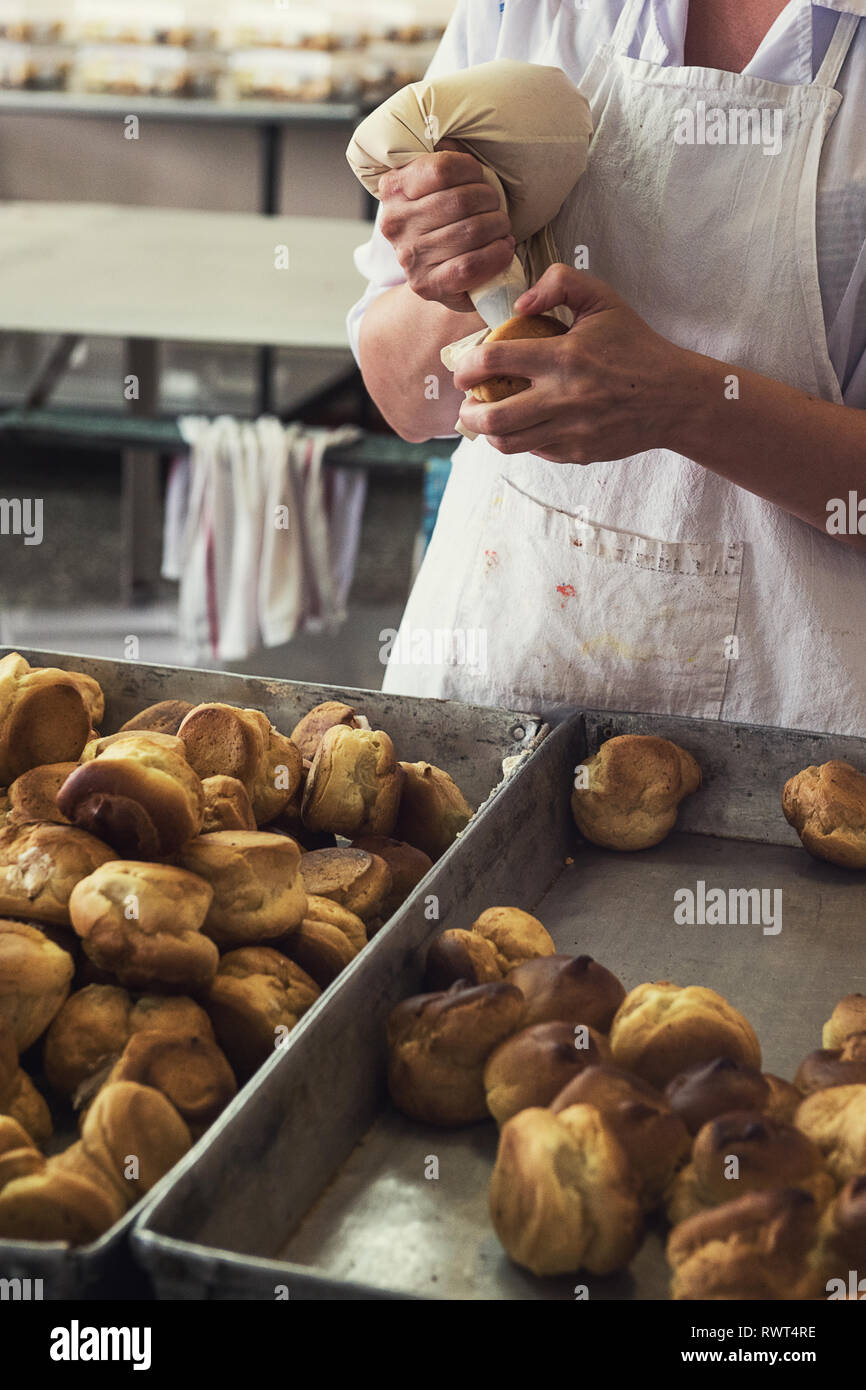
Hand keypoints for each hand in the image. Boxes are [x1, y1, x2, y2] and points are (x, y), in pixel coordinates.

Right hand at [378, 139, 515, 311]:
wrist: (441, 274)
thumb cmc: (447, 218)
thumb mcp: (439, 180)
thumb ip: (444, 153)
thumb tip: (453, 128)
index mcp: (393, 188)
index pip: (441, 168)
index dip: (471, 170)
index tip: (480, 179)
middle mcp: (394, 223)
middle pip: (460, 200)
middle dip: (490, 202)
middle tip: (496, 207)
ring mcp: (409, 258)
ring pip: (470, 231)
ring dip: (498, 227)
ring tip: (502, 227)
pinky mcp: (427, 286)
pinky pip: (470, 265)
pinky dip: (496, 254)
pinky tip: (504, 248)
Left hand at [453, 264, 696, 461]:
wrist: (673, 397)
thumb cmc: (635, 345)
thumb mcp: (603, 299)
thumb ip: (560, 283)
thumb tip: (519, 304)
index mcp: (563, 357)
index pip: (493, 361)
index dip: (466, 366)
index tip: (464, 370)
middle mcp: (563, 397)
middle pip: (493, 416)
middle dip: (467, 412)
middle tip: (466, 403)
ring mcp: (570, 430)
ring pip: (508, 444)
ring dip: (487, 433)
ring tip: (484, 420)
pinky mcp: (578, 452)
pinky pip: (535, 452)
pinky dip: (521, 441)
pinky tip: (523, 427)